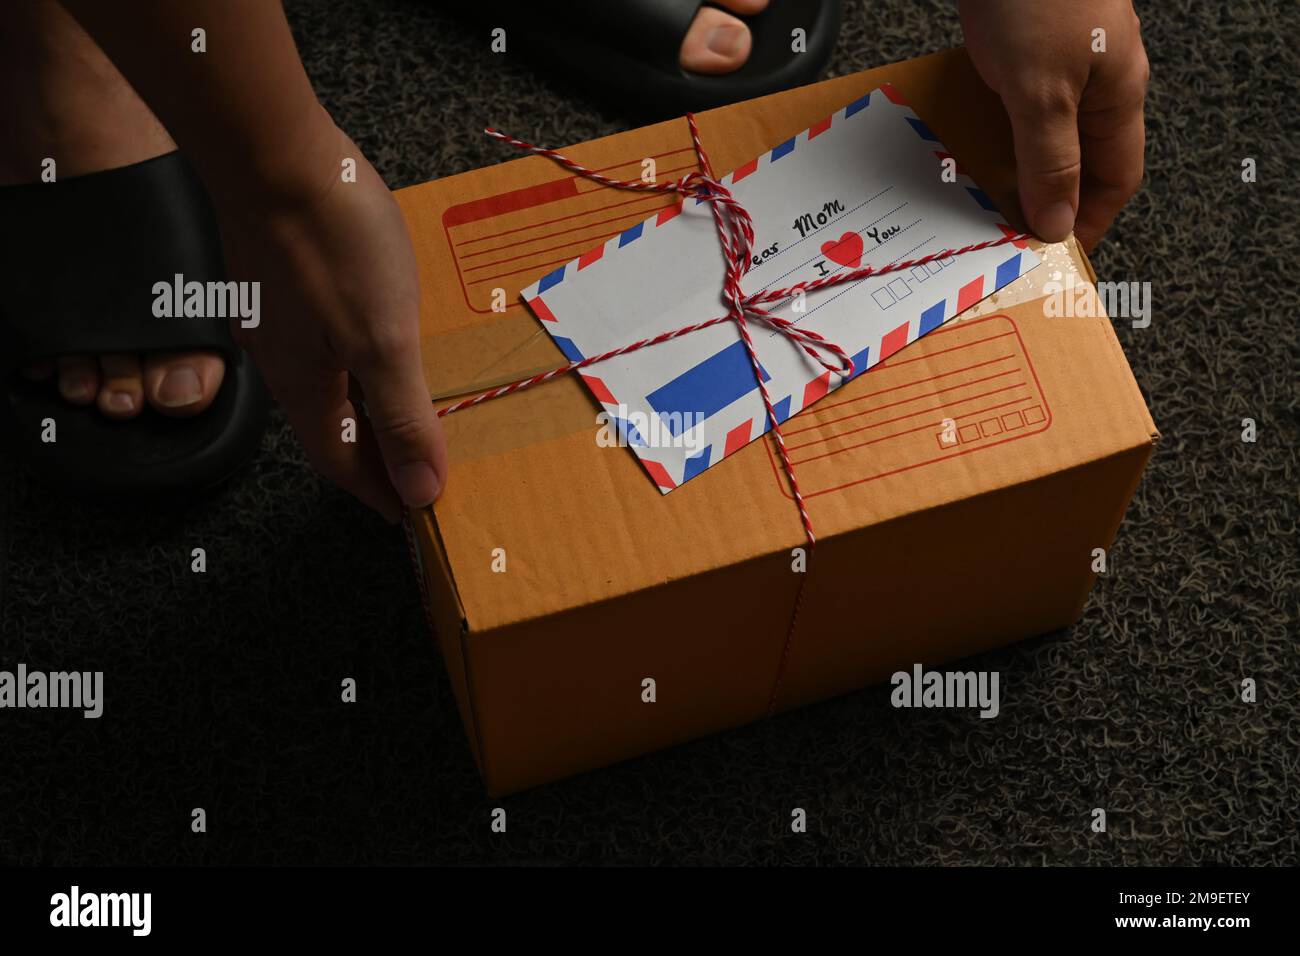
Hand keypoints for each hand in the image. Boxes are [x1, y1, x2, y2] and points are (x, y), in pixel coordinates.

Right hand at [223, 122, 447, 521]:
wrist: (271, 147)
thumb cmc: (328, 241)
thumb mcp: (382, 341)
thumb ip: (402, 416)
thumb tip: (421, 490)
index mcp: (302, 386)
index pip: (341, 461)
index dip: (378, 491)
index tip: (410, 514)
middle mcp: (281, 359)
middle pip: (332, 426)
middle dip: (374, 455)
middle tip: (417, 470)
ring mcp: (279, 315)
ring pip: (329, 382)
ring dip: (368, 406)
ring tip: (409, 415)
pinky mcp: (287, 276)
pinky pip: (327, 340)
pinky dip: (358, 360)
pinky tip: (381, 343)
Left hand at [958, 0, 1149, 251]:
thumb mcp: (1042, 93)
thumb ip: (1050, 160)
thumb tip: (1058, 221)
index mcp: (1117, 96)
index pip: (1114, 179)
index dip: (1089, 220)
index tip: (1057, 253)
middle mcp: (1095, 78)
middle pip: (1078, 157)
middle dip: (1047, 196)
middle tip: (1012, 231)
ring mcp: (1061, 58)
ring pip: (1044, 131)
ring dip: (1015, 165)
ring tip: (982, 197)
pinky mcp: (1026, 41)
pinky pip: (1016, 102)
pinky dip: (995, 129)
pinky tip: (967, 141)